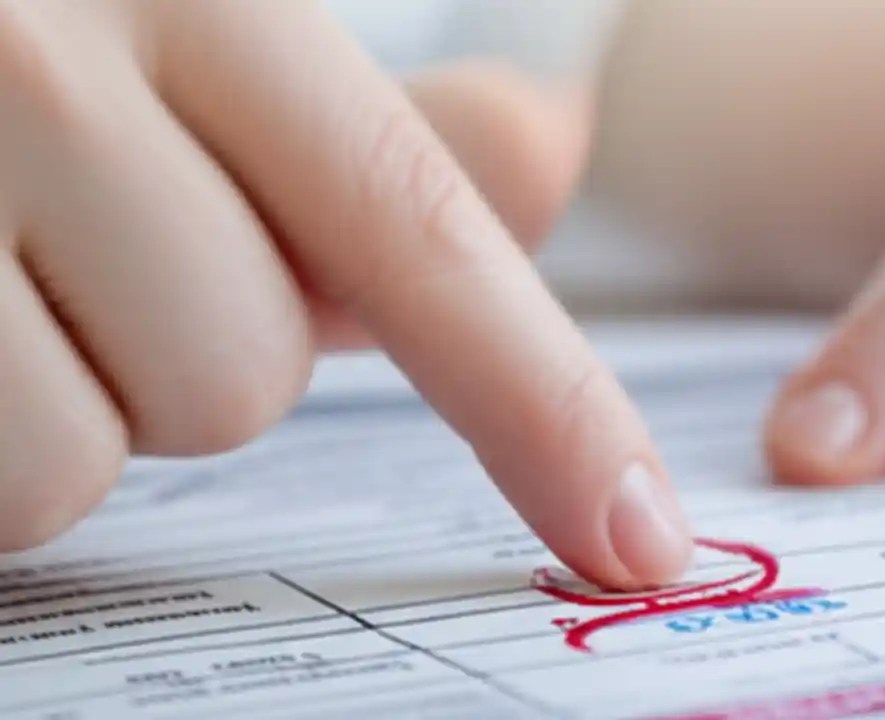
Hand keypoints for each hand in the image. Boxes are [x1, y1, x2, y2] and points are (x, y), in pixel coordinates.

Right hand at [0, 1, 691, 588]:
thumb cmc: (10, 42)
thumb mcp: (191, 43)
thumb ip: (373, 126)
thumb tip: (549, 150)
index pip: (420, 232)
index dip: (549, 407)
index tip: (639, 538)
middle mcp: (45, 54)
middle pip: (243, 370)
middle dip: (171, 347)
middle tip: (70, 254)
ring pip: (105, 447)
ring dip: (61, 404)